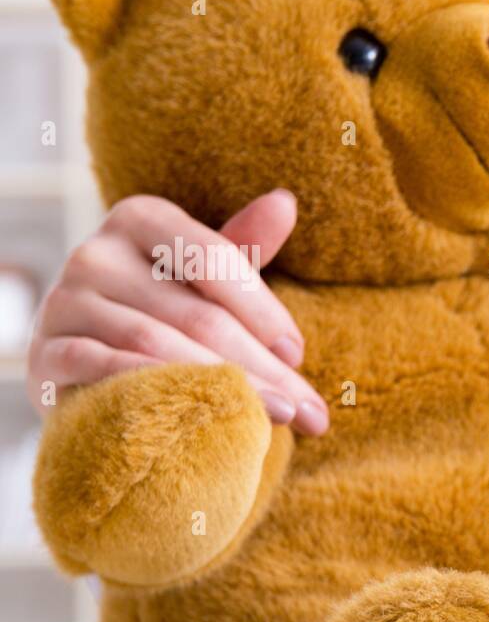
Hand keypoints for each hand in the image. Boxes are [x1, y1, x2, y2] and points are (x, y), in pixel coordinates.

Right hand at [26, 191, 328, 434]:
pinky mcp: (47, 354)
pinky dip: (159, 392)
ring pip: (159, 345)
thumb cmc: (165, 309)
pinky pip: (108, 372)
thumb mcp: (203, 272)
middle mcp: (96, 252)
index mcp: (142, 219)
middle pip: (196, 313)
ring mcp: (64, 302)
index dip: (263, 310)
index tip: (299, 355)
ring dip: (226, 388)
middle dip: (262, 367)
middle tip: (309, 410)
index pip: (214, 259)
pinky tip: (203, 419)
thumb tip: (286, 202)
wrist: (88, 360)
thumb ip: (242, 245)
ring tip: (279, 419)